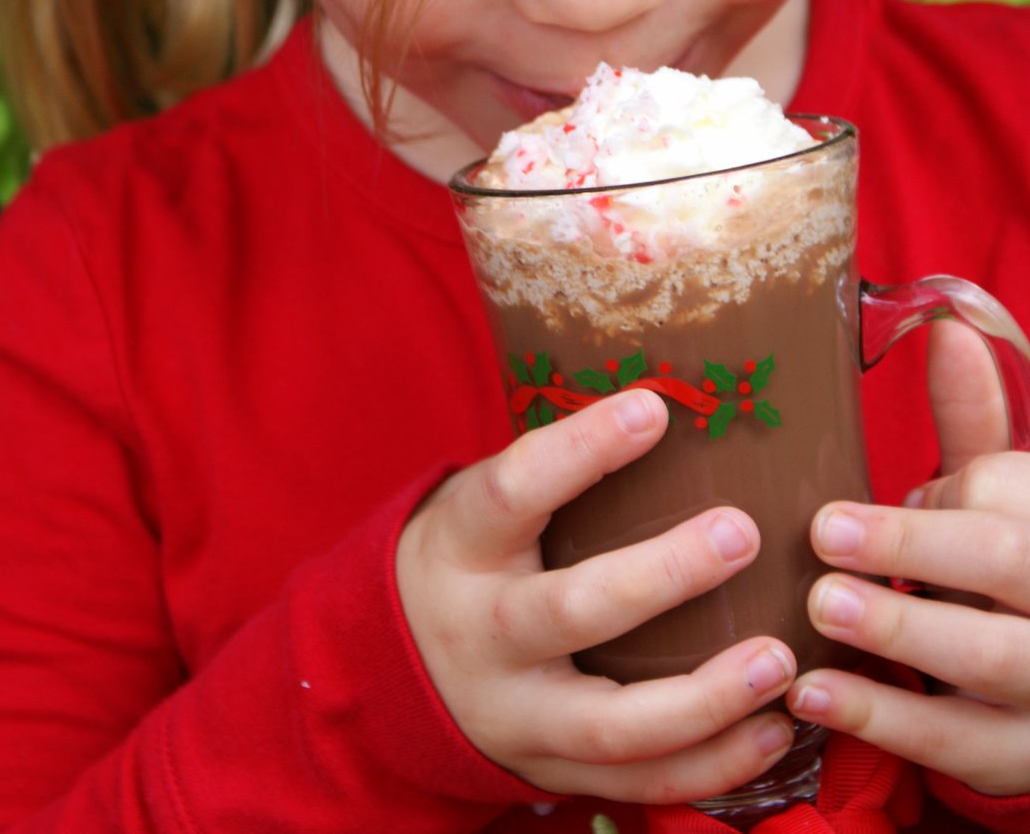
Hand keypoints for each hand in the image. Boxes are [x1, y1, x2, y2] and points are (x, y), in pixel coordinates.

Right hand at [397, 389, 795, 803]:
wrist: (397, 660)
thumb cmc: (476, 552)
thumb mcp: (487, 500)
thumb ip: (561, 464)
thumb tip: (676, 394)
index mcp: (464, 545)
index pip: (515, 489)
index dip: (582, 450)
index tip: (655, 407)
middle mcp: (482, 634)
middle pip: (569, 612)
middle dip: (661, 577)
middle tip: (741, 534)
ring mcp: (515, 716)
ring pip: (612, 724)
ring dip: (706, 698)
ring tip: (779, 657)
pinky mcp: (550, 772)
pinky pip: (638, 782)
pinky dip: (713, 765)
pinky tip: (775, 728)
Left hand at [788, 321, 1029, 795]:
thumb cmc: (1005, 569)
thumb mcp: (1000, 498)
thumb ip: (973, 425)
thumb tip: (949, 333)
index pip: (1009, 503)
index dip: (939, 501)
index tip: (843, 510)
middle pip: (1012, 566)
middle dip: (915, 549)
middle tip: (823, 538)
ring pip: (990, 661)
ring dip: (899, 631)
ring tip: (819, 607)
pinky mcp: (1016, 758)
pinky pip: (956, 745)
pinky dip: (881, 718)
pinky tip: (811, 692)